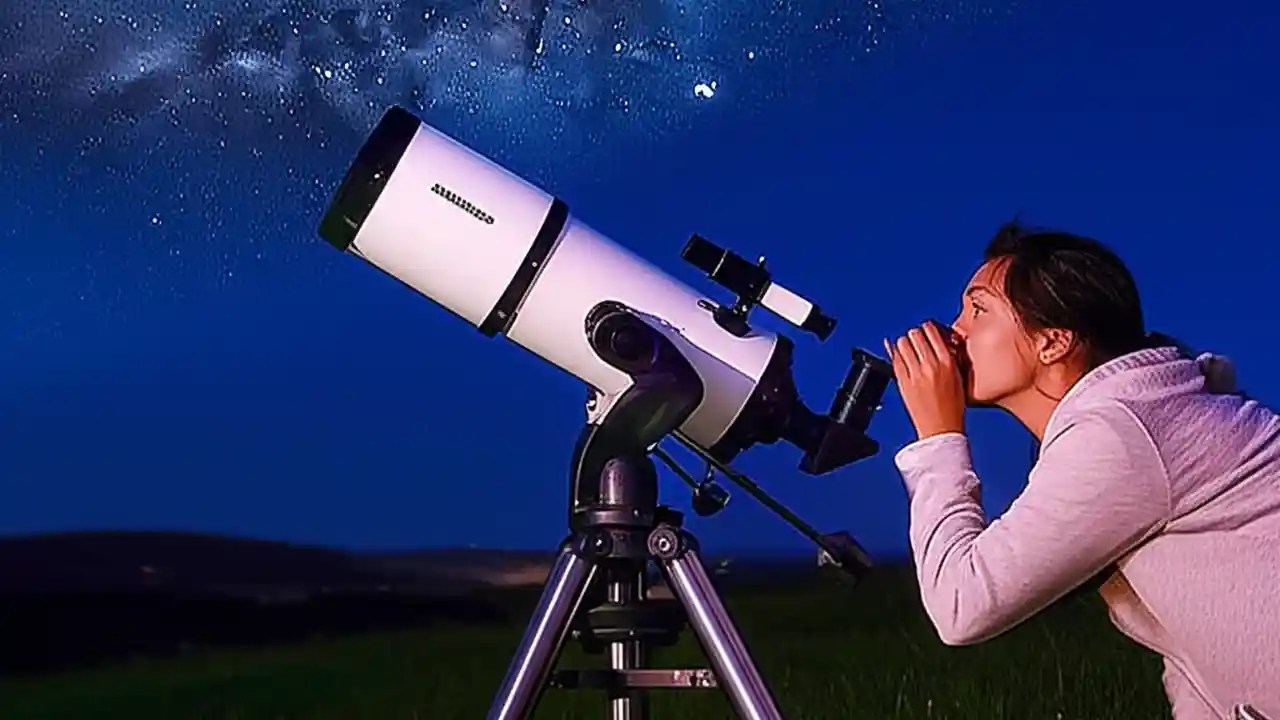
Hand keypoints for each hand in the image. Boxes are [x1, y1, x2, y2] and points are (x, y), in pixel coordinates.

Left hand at [886, 321, 966, 439]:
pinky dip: (895, 355)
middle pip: (914, 334)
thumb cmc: (952, 407)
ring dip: (904, 344)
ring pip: (901, 343)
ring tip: (908, 351)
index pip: (931, 330)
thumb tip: (936, 340)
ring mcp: (915, 373)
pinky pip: (894, 359)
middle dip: (914, 336)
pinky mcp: (902, 382)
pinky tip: (900, 358)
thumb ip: (947, 356)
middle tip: (916, 342)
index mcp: (948, 361)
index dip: (927, 328)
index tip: (926, 332)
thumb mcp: (958, 376)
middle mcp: (930, 365)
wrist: (941, 429)